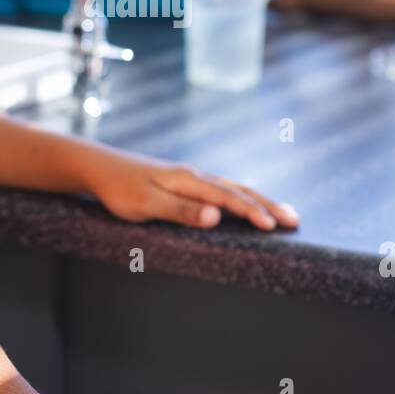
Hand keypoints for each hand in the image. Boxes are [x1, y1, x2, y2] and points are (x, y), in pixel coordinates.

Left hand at [80, 148, 297, 231]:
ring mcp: (192, 178)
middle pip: (239, 190)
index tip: (275, 226)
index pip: (229, 198)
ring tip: (283, 212)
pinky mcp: (186, 182)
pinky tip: (249, 202)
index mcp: (189, 181)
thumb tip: (216, 216)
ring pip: (234, 188)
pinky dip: (243, 197)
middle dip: (268, 205)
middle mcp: (195, 176)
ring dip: (260, 200)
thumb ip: (181, 211)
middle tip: (295, 220)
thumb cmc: (119, 190)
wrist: (100, 167)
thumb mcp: (146, 205)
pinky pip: (223, 189)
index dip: (253, 212)